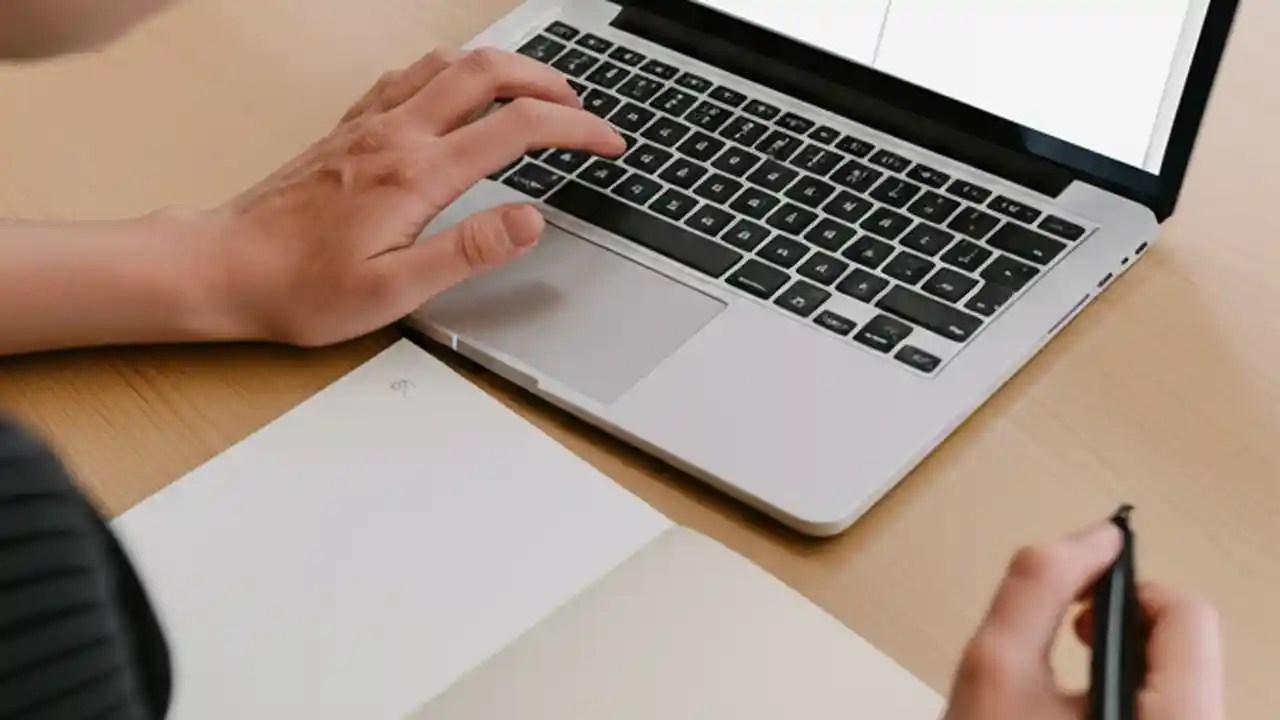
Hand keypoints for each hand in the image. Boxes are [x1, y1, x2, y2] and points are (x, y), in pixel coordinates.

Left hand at [206, 47, 623, 345]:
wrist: (222, 267)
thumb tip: (532, 219)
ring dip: (502, 67)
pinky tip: (455, 90)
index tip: (608, 143)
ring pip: (447, 63)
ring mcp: (368, 125)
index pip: (517, 129)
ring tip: (532, 93)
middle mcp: (395, 135)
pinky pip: (407, 76)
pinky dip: (449, 71)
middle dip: (548, 81)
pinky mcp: (347, 129)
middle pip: (487, 72)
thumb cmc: (301, 289)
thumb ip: (468, 250)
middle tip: (579, 109)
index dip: (577, 129)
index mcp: (417, 175)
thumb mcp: (394, 292)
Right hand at [943, 522, 1223, 719]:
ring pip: (1173, 687)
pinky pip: (1163, 715)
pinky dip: (1121, 702)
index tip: (1082, 592)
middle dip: (1115, 634)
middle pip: (1183, 651)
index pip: (1184, 615)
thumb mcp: (994, 670)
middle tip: (1063, 642)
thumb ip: (1039, 585)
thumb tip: (1093, 538)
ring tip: (1063, 691)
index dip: (1125, 587)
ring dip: (1117, 670)